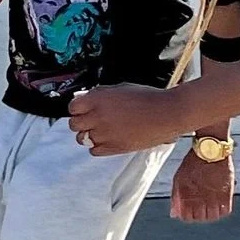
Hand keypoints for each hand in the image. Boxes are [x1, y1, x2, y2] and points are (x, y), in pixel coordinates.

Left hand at [68, 82, 193, 155]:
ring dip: (88, 134)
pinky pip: (94, 151)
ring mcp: (105, 134)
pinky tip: (108, 139)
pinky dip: (98, 146)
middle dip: (81, 121)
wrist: (167, 113)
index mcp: (98, 99)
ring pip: (82, 139)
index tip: (83, 109)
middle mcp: (98, 116)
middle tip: (92, 120)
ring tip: (102, 130)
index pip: (72, 107)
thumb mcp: (120, 88)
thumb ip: (100, 94)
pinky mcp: (114, 148)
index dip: (78, 108)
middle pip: (74, 124)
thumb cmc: (148, 98)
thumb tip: (85, 98)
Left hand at [170, 146, 234, 222]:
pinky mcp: (226, 193)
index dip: (187, 216)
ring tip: (210, 206)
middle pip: (200, 218)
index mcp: (185, 195)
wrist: (210, 149)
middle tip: (201, 207)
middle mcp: (199, 198)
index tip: (190, 211)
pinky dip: (222, 210)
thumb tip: (174, 214)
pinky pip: (225, 211)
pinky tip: (218, 203)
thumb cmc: (192, 163)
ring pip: (213, 217)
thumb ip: (175, 197)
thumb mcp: (179, 178)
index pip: (186, 217)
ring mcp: (214, 197)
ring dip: (210, 214)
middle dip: (199, 215)